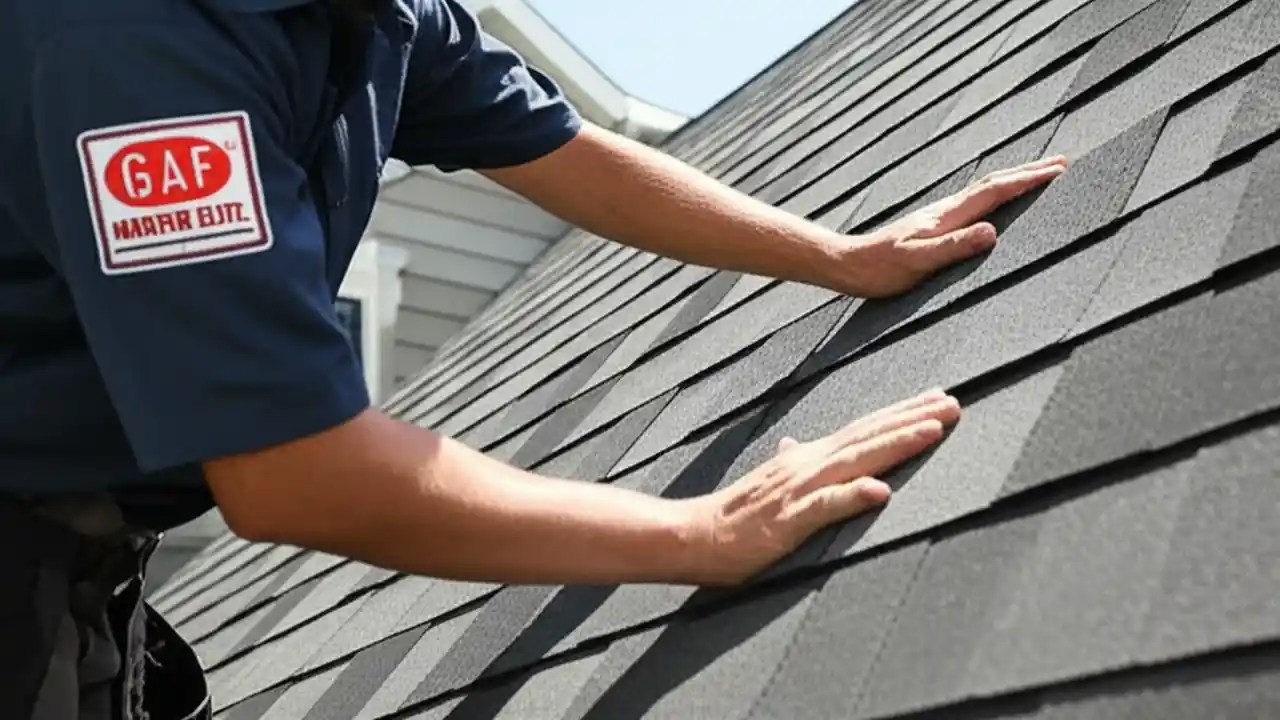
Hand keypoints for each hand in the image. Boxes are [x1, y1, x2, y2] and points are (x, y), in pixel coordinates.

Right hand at [679, 389, 960, 584]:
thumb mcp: (768, 481)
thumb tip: (793, 442)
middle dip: (912, 418)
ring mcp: (799, 490)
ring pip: (855, 461)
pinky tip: (880, 491)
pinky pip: (824, 506)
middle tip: (953, 403)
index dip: (901, 413)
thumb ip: (789, 460)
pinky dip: (852, 496)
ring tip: (932, 431)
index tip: (937, 398)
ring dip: (894, 445)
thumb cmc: (735, 515)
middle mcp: (808, 465)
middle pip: (868, 436)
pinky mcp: (788, 520)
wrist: (695, 534)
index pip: (863, 428)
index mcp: (808, 458)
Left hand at [825, 156, 1068, 297]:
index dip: (1027, 180)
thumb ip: (953, 248)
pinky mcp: (934, 227)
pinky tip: (994, 205)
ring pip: (984, 191)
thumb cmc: (879, 269)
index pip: (995, 191)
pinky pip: (974, 204)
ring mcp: (940, 216)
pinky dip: (994, 196)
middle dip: (1027, 172)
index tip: (1057, 170)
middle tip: (1059, 164)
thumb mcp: (916, 262)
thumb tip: (991, 232)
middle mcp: (945, 210)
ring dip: (1012, 181)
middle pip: (993, 183)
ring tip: (1036, 176)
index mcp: (947, 216)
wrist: (848, 266)